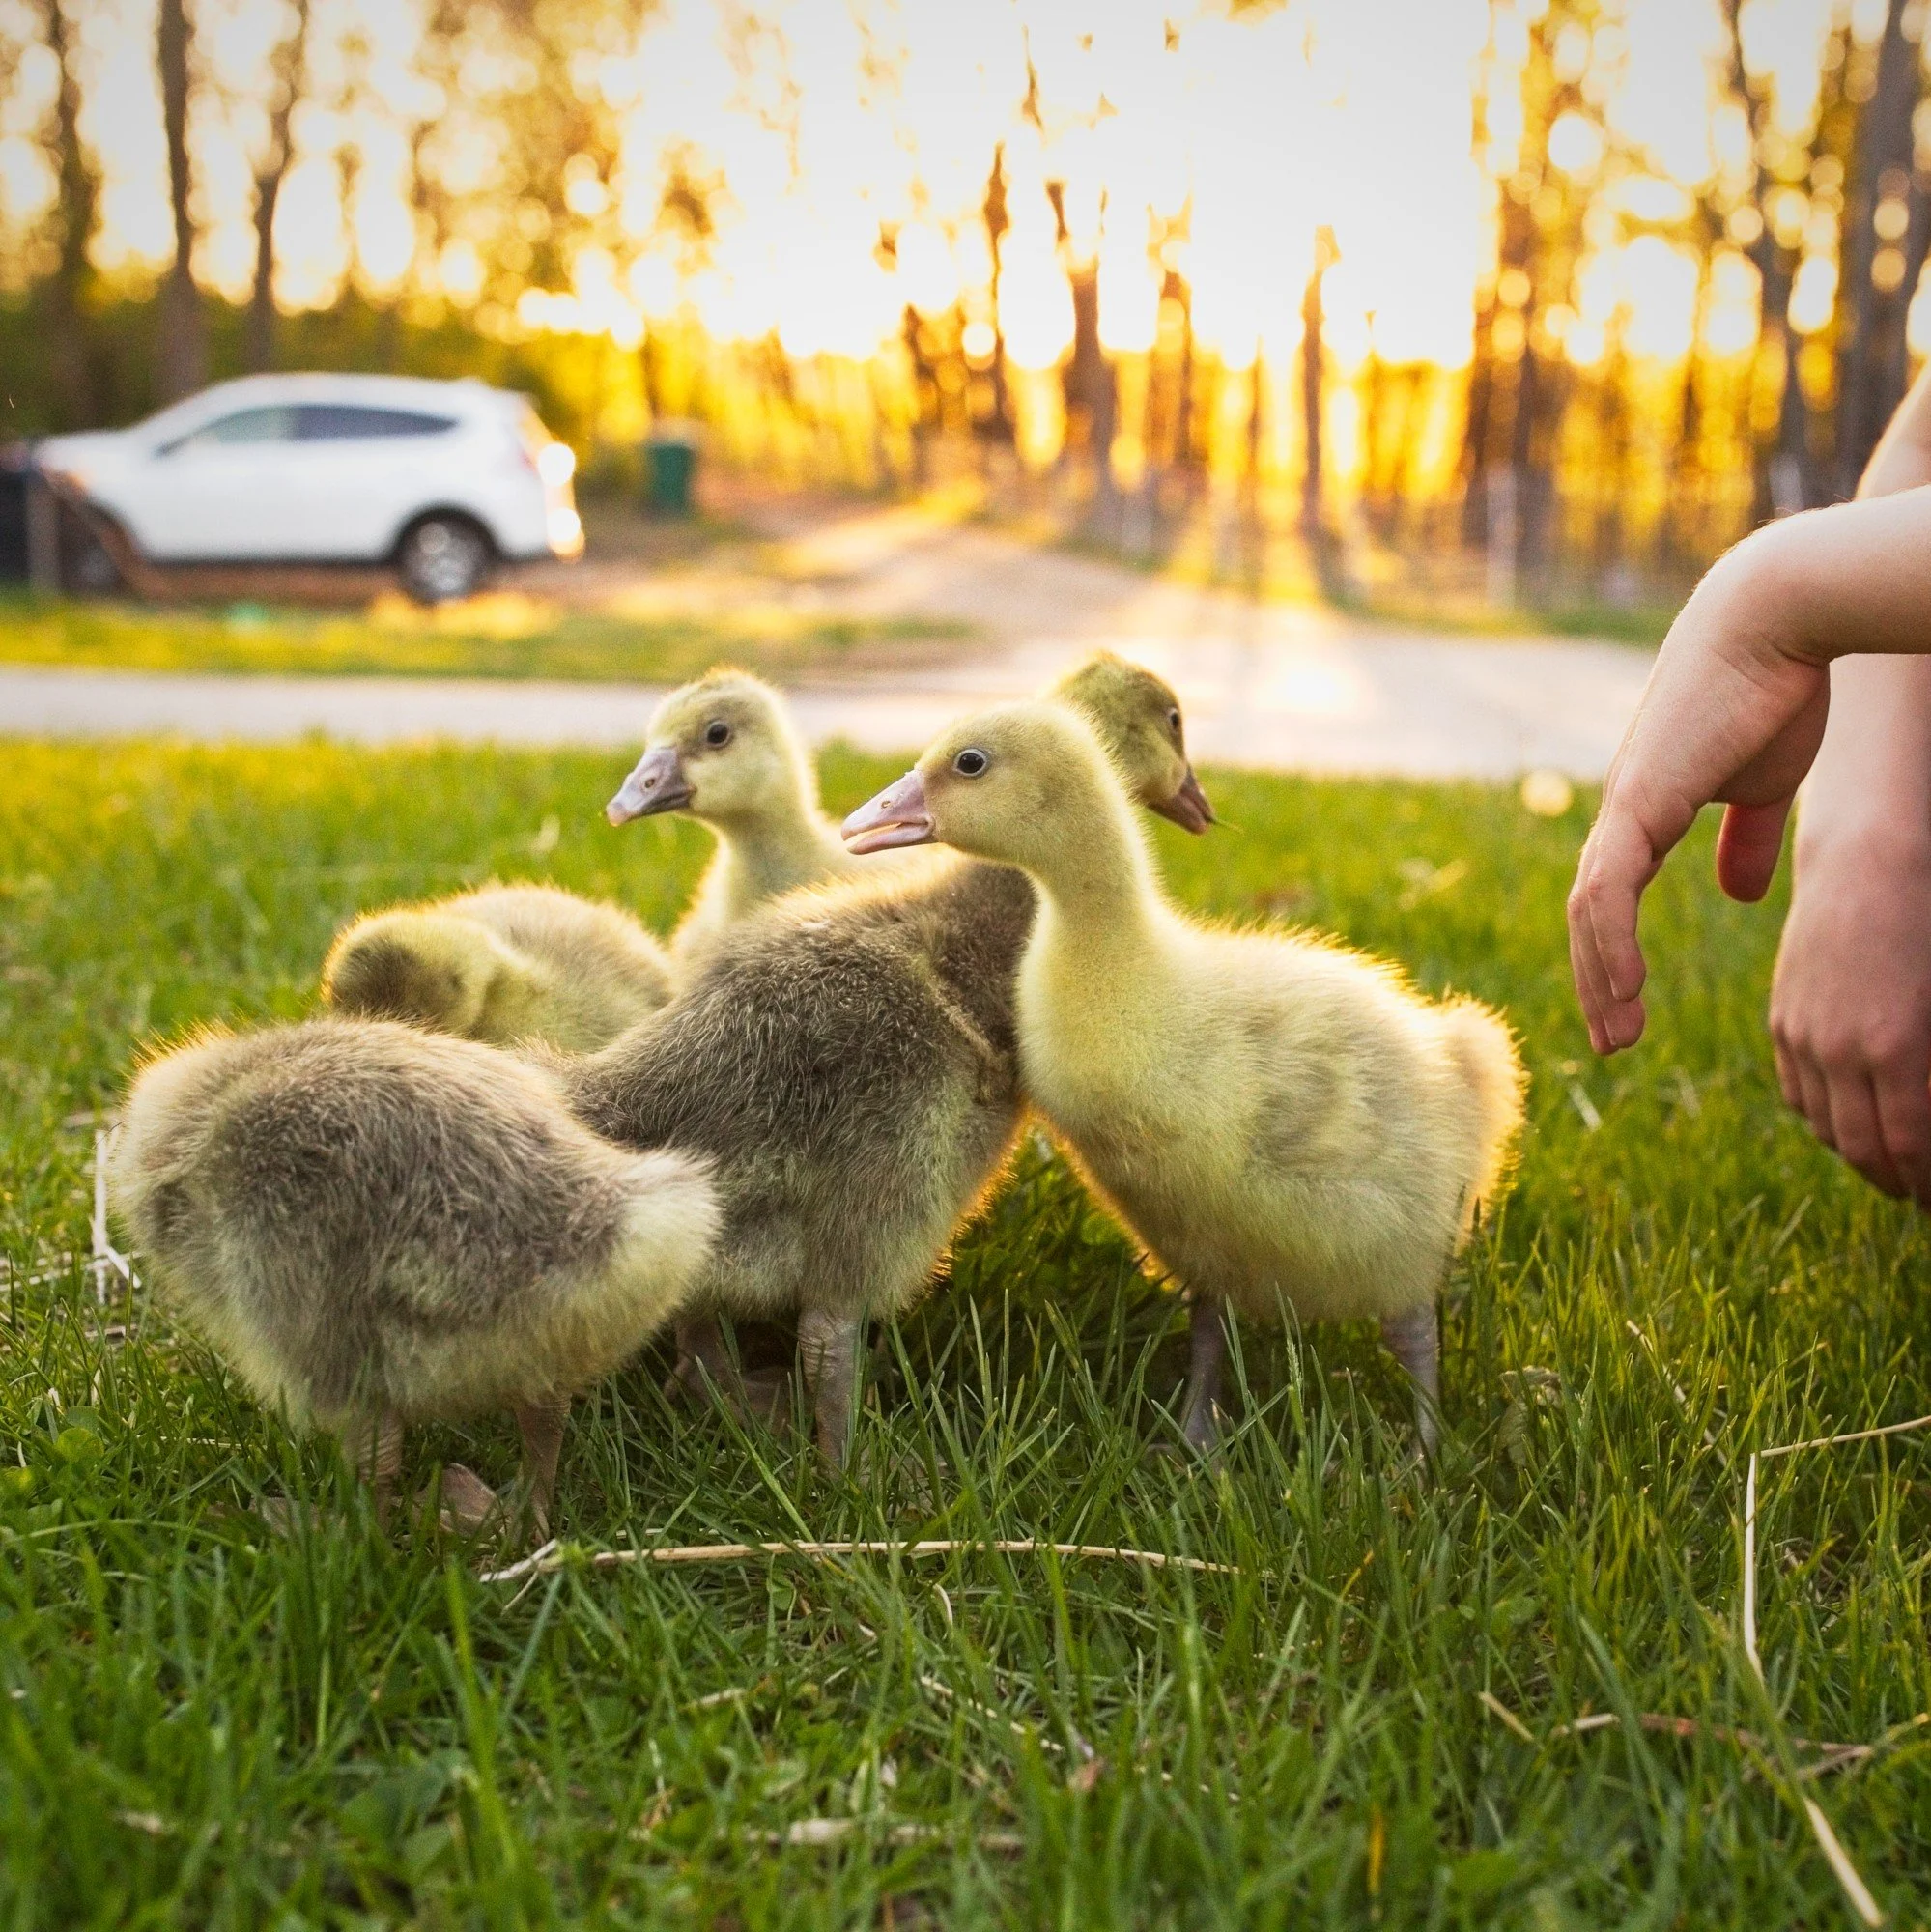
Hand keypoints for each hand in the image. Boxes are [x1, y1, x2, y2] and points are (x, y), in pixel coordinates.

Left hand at [1569, 530, 1830, 1053]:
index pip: (1610, 901)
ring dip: (1599, 976)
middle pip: (1589, 916)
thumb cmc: (1774, 693)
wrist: (1776, 624)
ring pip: (1589, 910)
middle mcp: (1620, 815)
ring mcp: (1621, 806)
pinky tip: (1622, 984)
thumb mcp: (1761, 786)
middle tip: (1612, 1041)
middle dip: (1597, 982)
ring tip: (1615, 1032)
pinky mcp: (1637, 799)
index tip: (1627, 1011)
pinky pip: (1609, 887)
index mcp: (1645, 814)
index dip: (1613, 958)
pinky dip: (1610, 940)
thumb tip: (1735, 894)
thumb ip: (1744, 840)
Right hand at [1770, 824, 1930, 1204]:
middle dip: (1897, 1179)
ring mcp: (1805, 1035)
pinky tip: (1851, 1121)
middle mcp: (1841, 1050)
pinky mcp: (1784, 1019)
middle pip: (1863, 1148)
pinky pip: (1798, 1093)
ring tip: (1890, 1164)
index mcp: (1896, 1050)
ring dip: (1860, 1153)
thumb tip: (1927, 1129)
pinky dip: (1824, 1119)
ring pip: (1826, 1126)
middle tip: (1921, 1193)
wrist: (1873, 862)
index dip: (1926, 1183)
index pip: (1910, 1148)